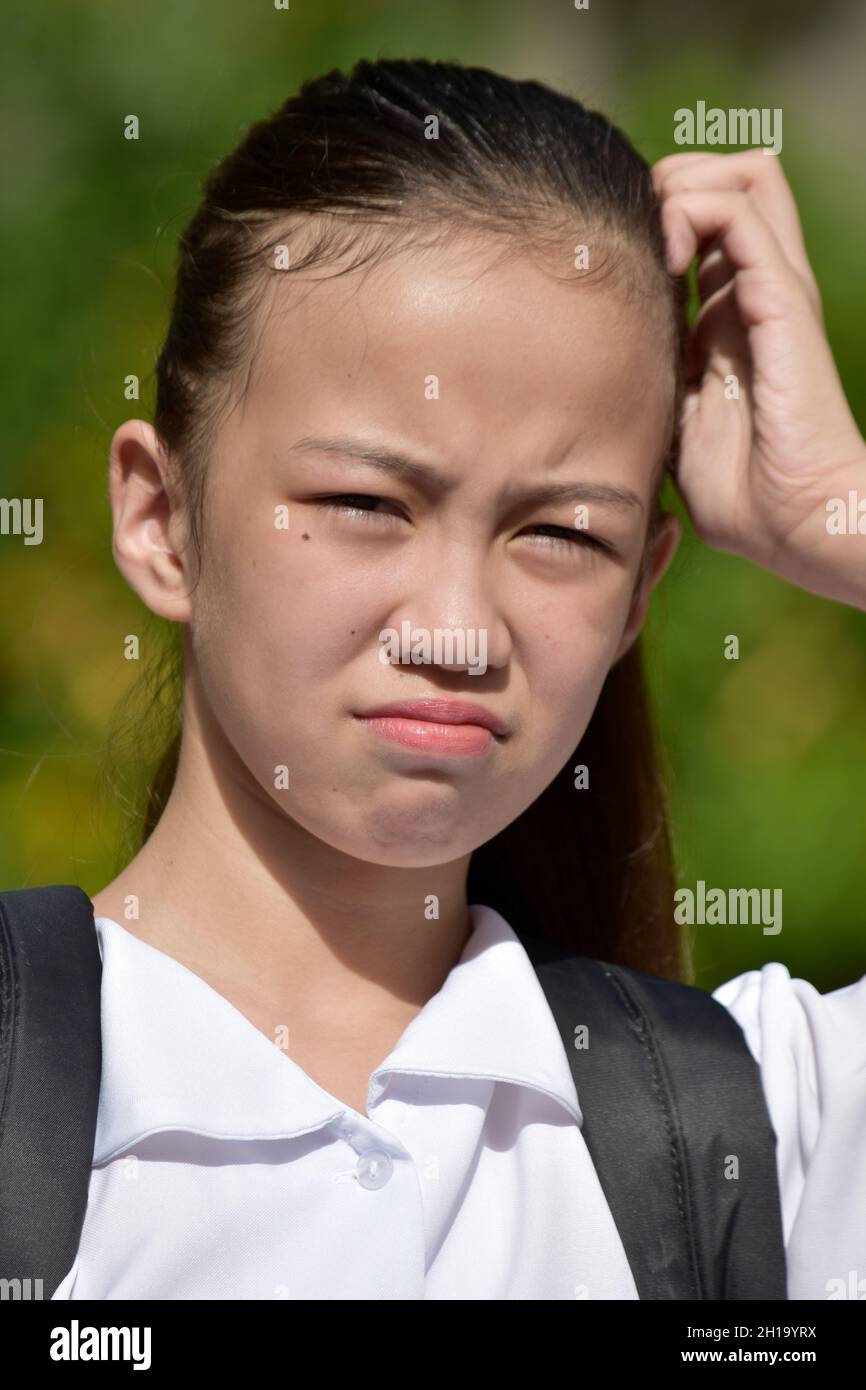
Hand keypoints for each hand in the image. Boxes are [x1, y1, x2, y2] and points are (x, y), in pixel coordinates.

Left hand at [651, 149, 865, 610]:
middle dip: (675, 177)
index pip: (707, 219)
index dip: (659, 213)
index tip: (617, 251)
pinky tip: (664, 260)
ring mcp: (774, 288)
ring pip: (743, 174)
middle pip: (734, 176)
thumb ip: (653, 386)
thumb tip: (600, 377)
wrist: (795, 520)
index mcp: (733, 314)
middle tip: (637, 226)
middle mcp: (758, 288)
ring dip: (684, 184)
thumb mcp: (675, 425)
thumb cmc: (741, 493)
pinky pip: (741, 212)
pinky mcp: (781, 299)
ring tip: (654, 236)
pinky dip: (693, 210)